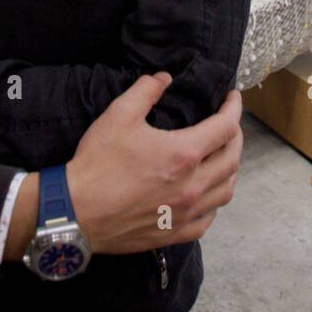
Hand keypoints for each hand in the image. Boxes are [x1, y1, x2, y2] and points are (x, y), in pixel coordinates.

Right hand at [65, 74, 242, 254]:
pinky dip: (214, 202)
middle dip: (235, 136)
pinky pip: (208, 219)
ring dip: (230, 169)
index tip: (232, 97)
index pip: (226, 127)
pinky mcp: (173, 233)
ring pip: (226, 191)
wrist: (76, 212)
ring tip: (223, 156)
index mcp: (183, 154)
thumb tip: (164, 78)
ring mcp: (185, 213)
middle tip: (228, 123)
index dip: (233, 108)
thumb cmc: (97, 163)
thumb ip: (145, 90)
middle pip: (232, 159)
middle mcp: (192, 186)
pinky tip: (206, 193)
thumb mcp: (118, 115)